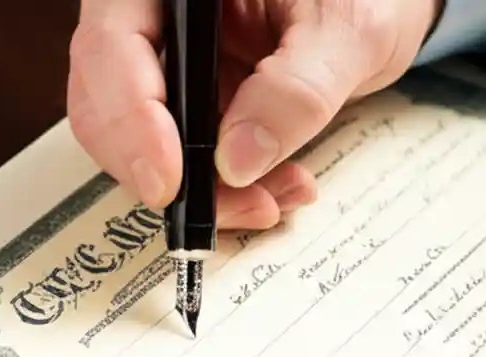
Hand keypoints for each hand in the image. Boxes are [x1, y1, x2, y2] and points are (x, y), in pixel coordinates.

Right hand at [65, 0, 442, 229]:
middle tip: (221, 207)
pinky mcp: (185, 99)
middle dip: (161, 168)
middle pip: (105, 99)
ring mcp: (165, 59)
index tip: (169, 179)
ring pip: (135, 140)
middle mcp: (153, 13)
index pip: (113, 42)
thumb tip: (239, 159)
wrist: (380, 4)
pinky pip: (176, 157)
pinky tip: (271, 189)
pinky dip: (219, 188)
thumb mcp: (348, 30)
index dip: (130, 118)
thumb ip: (297, 89)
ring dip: (196, 189)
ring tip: (267, 200)